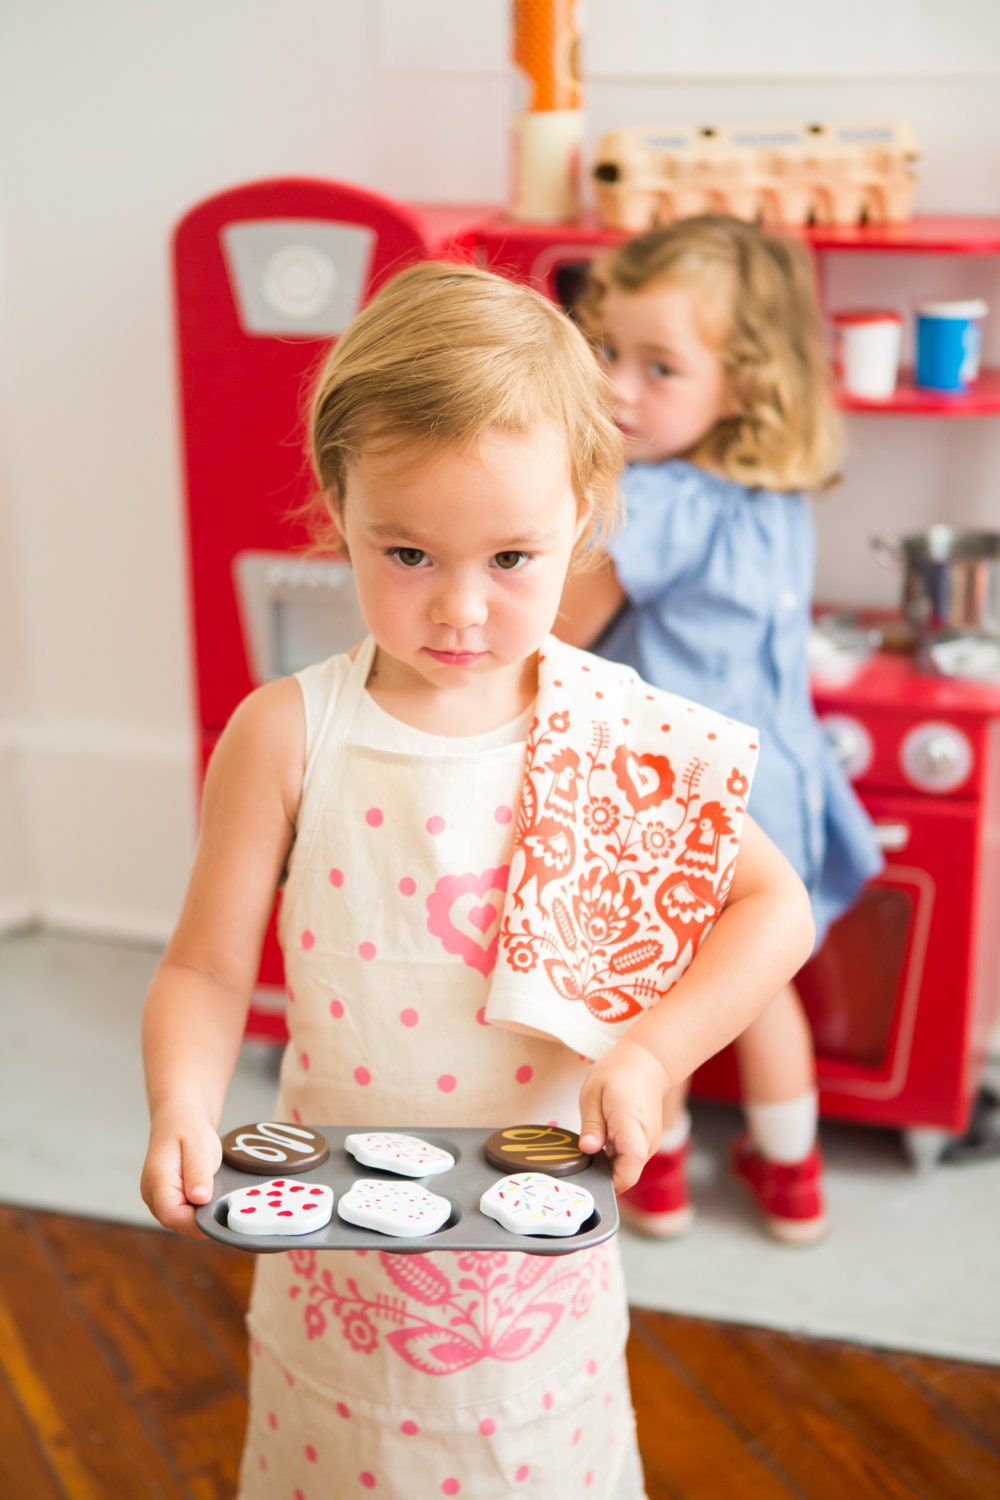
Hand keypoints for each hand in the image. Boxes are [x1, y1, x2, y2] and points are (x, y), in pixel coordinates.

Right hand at [140, 1113, 221, 1239]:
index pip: (172, 1214)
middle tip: (224, 1203)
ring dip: (199, 1213)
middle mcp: (152, 1194)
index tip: (218, 1214)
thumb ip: (198, 1173)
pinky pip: (181, 1213)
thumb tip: (199, 1199)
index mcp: (157, 1179)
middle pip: (176, 1221)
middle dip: (201, 1218)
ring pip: (179, 1220)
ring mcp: (156, 1198)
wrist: (178, 1120)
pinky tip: (208, 1196)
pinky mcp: (164, 1200)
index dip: (196, 1221)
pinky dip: (197, 1209)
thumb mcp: (199, 1146)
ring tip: (216, 1194)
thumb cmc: (188, 1129)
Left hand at [578, 1040, 668, 1193]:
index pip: (631, 1164)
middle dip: (604, 1175)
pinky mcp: (647, 1145)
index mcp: (632, 1123)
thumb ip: (591, 1125)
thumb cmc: (618, 1073)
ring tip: (593, 1143)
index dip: (612, 1181)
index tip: (591, 1178)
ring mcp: (650, 1143)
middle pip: (628, 1173)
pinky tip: (603, 1142)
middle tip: (580, 1161)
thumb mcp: (593, 1093)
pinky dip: (615, 1158)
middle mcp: (647, 1138)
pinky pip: (630, 1160)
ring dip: (609, 1166)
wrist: (646, 1064)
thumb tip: (586, 1149)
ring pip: (629, 1169)